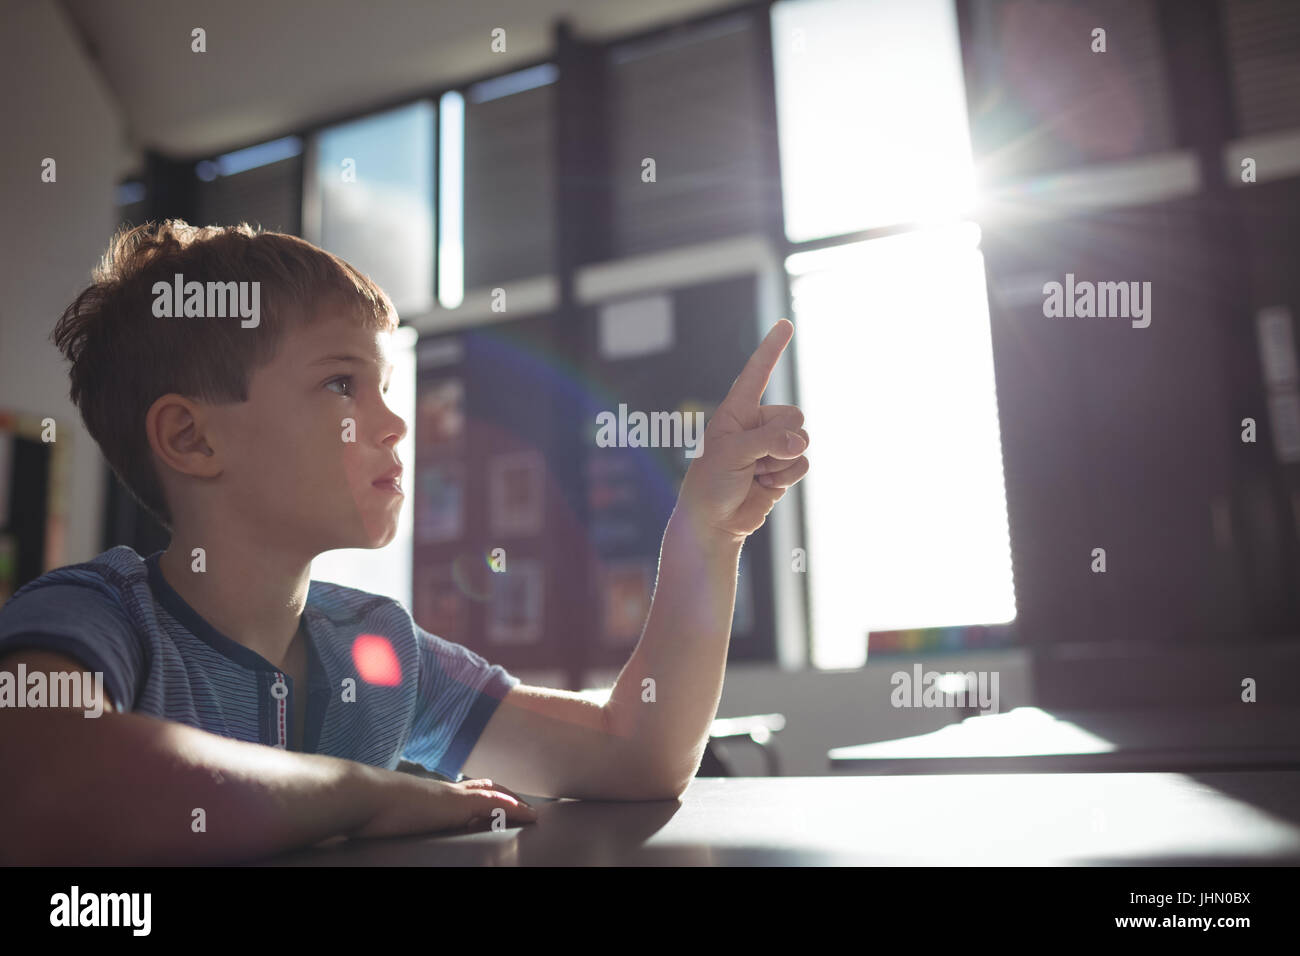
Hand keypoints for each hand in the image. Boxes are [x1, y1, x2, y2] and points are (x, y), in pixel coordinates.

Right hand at [349, 772, 537, 839]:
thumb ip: (400, 823)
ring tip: (532, 814)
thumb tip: (392, 830)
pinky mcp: (456, 804)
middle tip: (525, 808)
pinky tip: (527, 813)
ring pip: (493, 795)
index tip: (500, 802)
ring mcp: (452, 796)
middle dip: (506, 796)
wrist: (362, 798)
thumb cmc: (369, 811)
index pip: (466, 791)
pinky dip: (512, 807)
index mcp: (433, 796)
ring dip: (514, 802)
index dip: (484, 795)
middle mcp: (446, 792)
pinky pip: (493, 803)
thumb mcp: (391, 820)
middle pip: (486, 788)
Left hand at [675, 319, 808, 542]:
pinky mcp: (783, 469)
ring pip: (802, 441)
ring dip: (781, 463)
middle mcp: (757, 424)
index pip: (757, 373)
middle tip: (754, 460)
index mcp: (737, 410)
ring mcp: (772, 446)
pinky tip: (766, 485)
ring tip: (755, 474)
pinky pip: (802, 464)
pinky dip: (786, 478)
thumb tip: (802, 445)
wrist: (715, 522)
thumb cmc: (711, 482)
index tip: (786, 323)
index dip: (772, 348)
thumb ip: (768, 442)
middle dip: (780, 439)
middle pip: (793, 414)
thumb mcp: (732, 453)